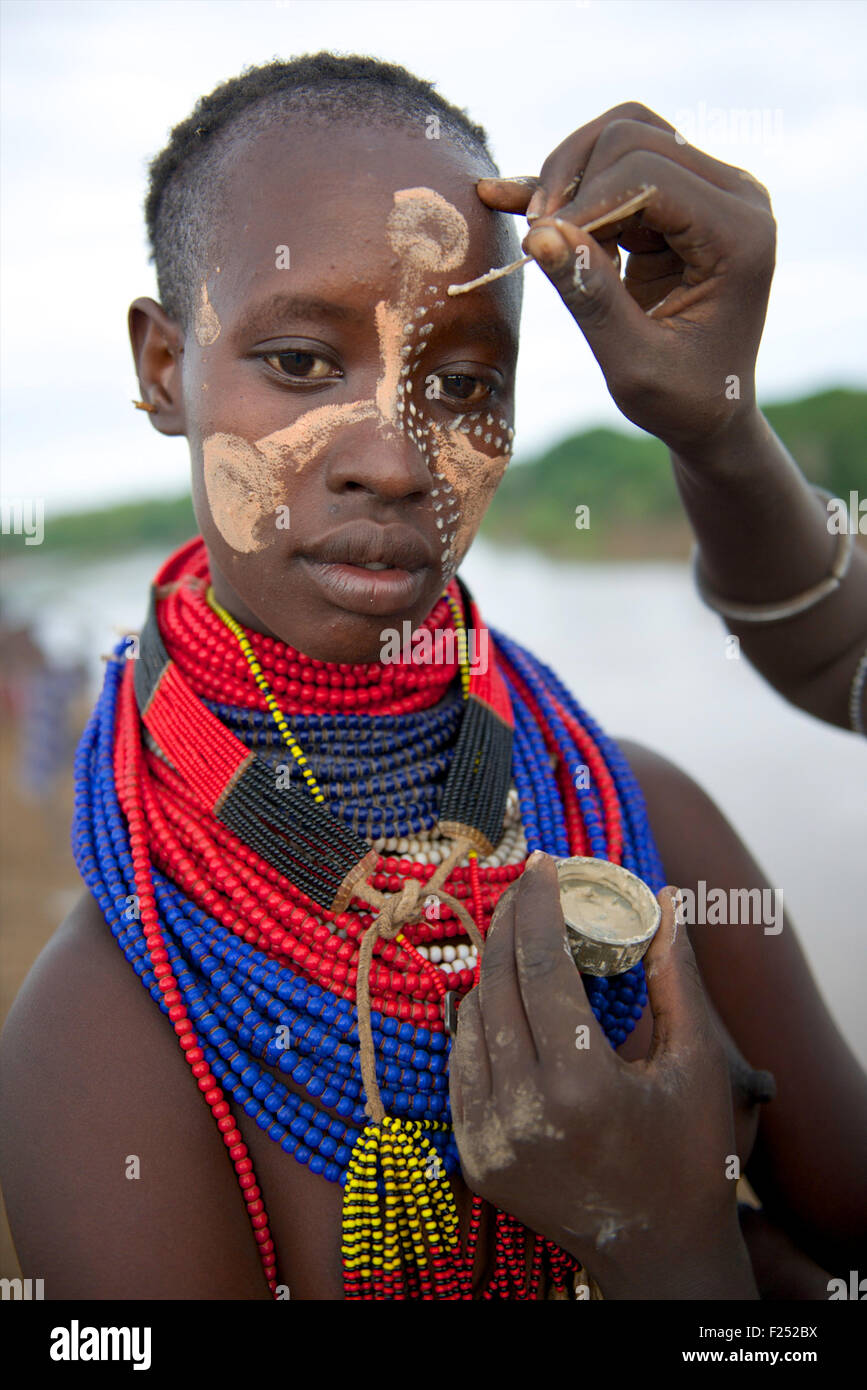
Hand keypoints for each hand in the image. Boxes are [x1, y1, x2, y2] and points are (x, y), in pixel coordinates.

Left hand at [449, 852, 755, 1297]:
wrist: (657, 1254)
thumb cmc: (690, 1158)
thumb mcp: (698, 1065)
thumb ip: (675, 977)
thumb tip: (666, 900)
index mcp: (583, 1085)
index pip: (541, 966)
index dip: (538, 905)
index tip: (542, 863)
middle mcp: (524, 1111)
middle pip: (497, 984)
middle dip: (509, 923)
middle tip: (525, 886)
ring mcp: (489, 1137)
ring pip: (471, 1021)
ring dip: (491, 971)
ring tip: (517, 937)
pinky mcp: (473, 1157)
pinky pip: (461, 1065)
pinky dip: (478, 1023)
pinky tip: (500, 997)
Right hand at [476, 102, 775, 456]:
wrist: (712, 410)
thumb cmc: (683, 398)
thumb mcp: (633, 363)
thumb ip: (591, 299)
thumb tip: (539, 235)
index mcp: (739, 234)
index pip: (650, 174)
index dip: (585, 203)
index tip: (538, 248)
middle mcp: (733, 195)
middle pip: (633, 135)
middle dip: (573, 183)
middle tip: (537, 243)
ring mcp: (709, 188)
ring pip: (620, 135)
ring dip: (568, 180)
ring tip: (539, 235)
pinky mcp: (679, 195)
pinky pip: (613, 164)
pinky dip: (564, 184)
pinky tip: (505, 194)